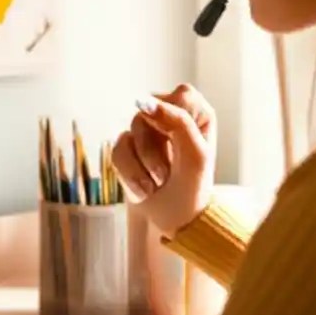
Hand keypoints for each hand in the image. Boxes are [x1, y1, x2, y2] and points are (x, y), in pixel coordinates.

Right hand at [112, 83, 216, 235]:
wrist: (174, 219)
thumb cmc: (193, 188)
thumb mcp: (194, 155)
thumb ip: (176, 122)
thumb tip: (141, 101)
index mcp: (198, 114)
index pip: (182, 95)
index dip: (173, 116)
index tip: (172, 139)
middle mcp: (172, 116)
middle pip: (149, 112)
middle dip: (155, 147)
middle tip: (167, 172)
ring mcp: (147, 130)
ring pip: (131, 130)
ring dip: (143, 164)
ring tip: (157, 182)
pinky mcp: (127, 145)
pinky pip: (117, 149)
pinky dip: (130, 173)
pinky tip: (144, 188)